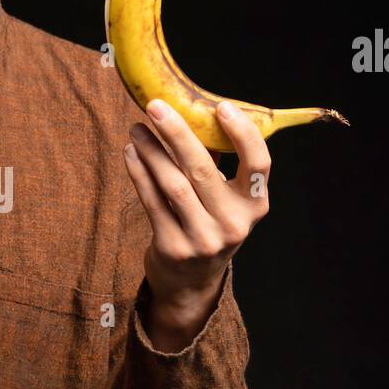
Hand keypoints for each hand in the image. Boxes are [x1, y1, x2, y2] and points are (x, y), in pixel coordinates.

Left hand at [123, 98, 270, 349]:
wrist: (191, 282)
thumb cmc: (209, 223)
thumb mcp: (225, 200)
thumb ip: (218, 162)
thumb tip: (196, 109)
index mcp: (254, 206)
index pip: (258, 165)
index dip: (243, 134)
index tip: (222, 106)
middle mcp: (233, 224)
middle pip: (203, 169)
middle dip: (176, 133)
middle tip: (156, 106)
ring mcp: (203, 239)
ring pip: (172, 184)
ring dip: (151, 152)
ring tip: (136, 128)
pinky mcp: (173, 248)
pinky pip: (152, 201)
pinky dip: (139, 173)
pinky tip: (130, 153)